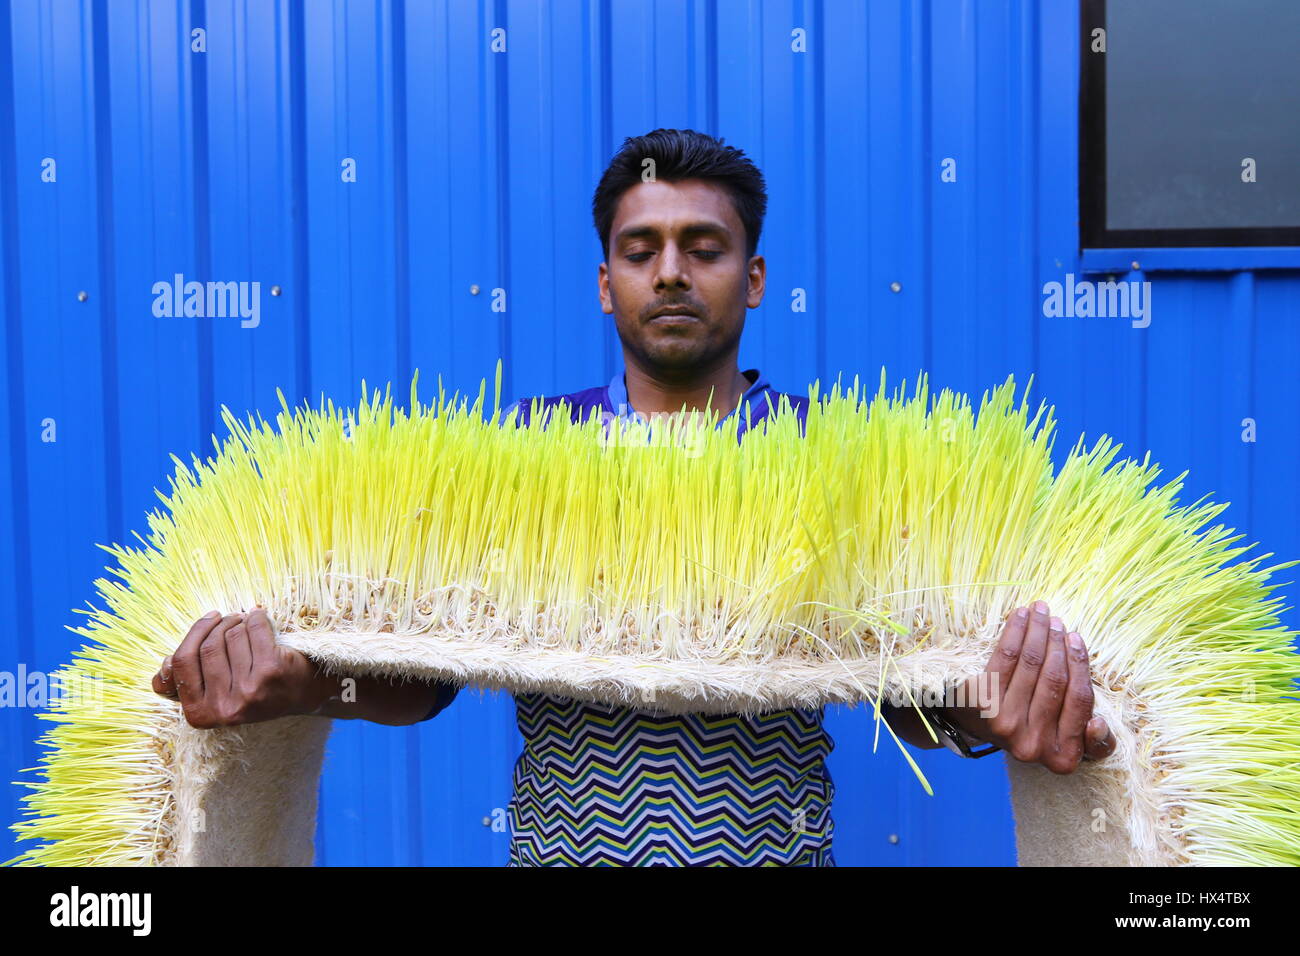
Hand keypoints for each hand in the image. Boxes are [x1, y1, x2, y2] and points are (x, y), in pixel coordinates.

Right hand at [152, 608, 332, 728]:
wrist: (303, 693)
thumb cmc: (254, 687)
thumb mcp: (216, 693)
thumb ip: (188, 680)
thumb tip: (165, 663)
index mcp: (201, 715)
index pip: (182, 663)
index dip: (193, 635)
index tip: (208, 620)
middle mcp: (224, 707)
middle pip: (207, 647)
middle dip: (218, 624)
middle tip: (229, 617)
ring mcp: (248, 691)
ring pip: (231, 636)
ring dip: (238, 621)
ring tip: (246, 622)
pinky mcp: (270, 672)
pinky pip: (254, 628)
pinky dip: (257, 617)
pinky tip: (261, 618)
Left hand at [944, 599, 1115, 772]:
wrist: (970, 726)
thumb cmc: (1028, 725)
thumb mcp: (1063, 740)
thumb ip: (1092, 740)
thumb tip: (1099, 723)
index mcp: (1061, 757)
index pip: (1080, 701)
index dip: (1080, 665)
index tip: (1077, 638)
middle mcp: (1034, 745)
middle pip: (1055, 680)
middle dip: (1058, 643)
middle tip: (1057, 621)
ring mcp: (1006, 724)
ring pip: (1031, 664)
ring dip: (1038, 632)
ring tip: (1041, 613)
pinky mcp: (982, 703)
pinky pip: (1006, 657)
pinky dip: (1015, 631)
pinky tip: (1020, 615)